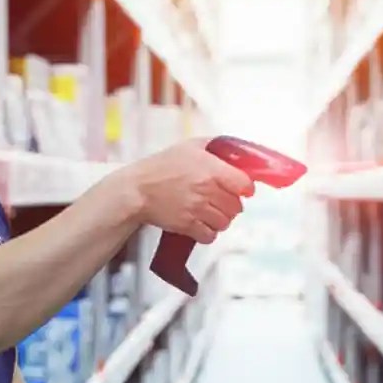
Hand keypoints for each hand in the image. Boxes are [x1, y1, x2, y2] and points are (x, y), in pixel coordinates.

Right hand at [123, 139, 255, 243]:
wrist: (136, 189)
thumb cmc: (161, 167)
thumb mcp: (190, 146)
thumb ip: (215, 146)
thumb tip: (236, 150)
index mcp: (211, 169)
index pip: (245, 185)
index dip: (245, 187)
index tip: (241, 189)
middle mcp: (206, 190)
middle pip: (237, 207)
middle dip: (231, 204)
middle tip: (220, 200)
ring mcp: (197, 210)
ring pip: (225, 222)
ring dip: (220, 219)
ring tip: (209, 212)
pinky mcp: (187, 226)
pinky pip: (210, 236)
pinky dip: (208, 232)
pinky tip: (201, 223)